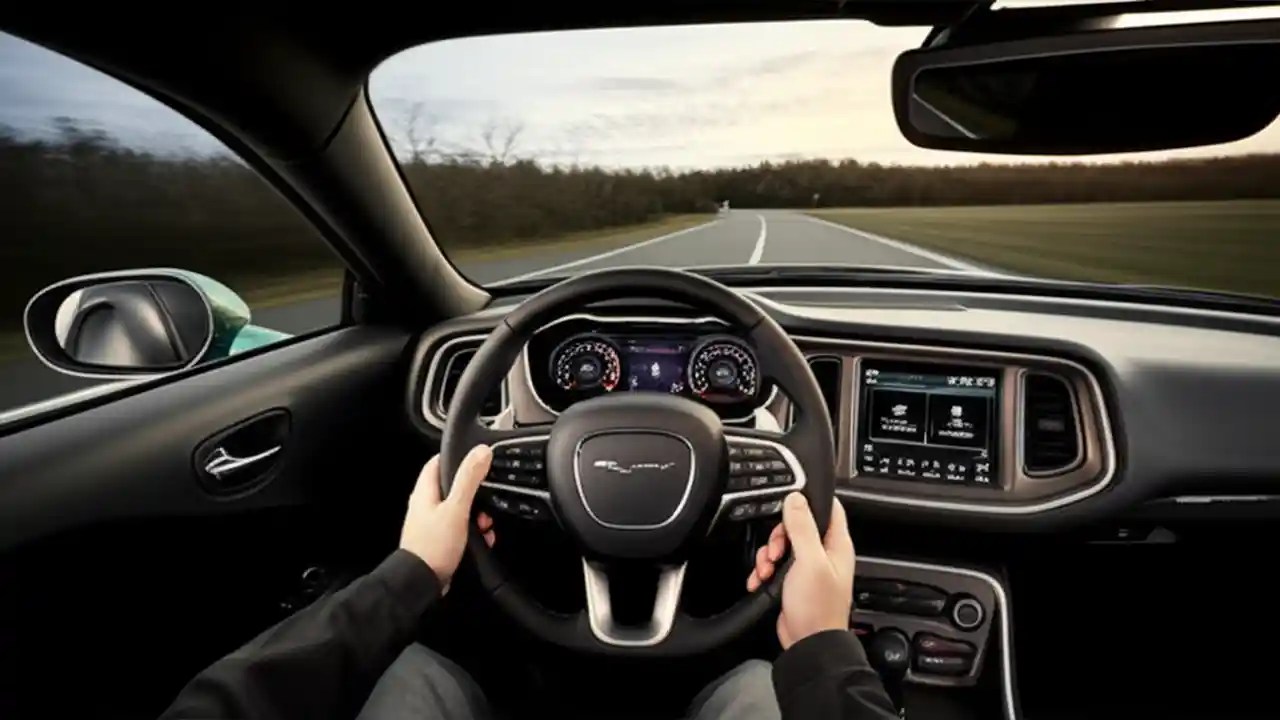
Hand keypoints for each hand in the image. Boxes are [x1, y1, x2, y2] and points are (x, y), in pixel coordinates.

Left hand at [399, 445, 492, 589]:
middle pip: (454, 487)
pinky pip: (461, 528)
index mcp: (425, 491)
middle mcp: (426, 505)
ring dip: (477, 515)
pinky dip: (473, 532)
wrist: (421, 582)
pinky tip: (482, 540)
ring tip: (485, 524)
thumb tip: (481, 452)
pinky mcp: (440, 540)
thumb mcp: (456, 508)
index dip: (458, 458)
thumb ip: (469, 479)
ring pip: (460, 509)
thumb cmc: (434, 545)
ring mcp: (433, 523)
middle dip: (475, 493)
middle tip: (486, 500)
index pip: (439, 462)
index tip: (477, 460)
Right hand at [746, 493, 854, 649]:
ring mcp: (808, 567)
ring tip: (767, 569)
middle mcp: (824, 553)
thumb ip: (802, 528)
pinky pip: (775, 565)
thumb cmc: (818, 607)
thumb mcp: (809, 561)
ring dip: (768, 554)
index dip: (809, 501)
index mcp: (836, 545)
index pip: (829, 508)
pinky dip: (764, 570)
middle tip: (777, 550)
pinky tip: (761, 579)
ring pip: (783, 545)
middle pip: (797, 526)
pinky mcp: (793, 581)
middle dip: (779, 536)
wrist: (808, 642)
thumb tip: (796, 499)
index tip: (790, 504)